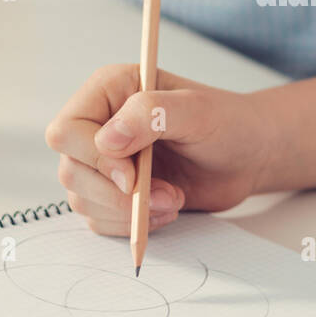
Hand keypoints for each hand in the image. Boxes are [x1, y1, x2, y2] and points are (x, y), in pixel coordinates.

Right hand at [44, 65, 275, 235]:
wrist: (247, 155)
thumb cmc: (227, 123)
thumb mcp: (196, 111)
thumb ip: (151, 114)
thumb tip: (107, 140)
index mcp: (109, 91)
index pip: (68, 130)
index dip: (94, 158)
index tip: (132, 177)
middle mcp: (98, 124)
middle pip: (71, 170)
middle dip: (116, 194)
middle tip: (167, 195)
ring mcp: (104, 161)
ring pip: (81, 200)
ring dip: (128, 212)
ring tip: (174, 200)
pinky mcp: (114, 191)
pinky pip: (100, 219)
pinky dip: (131, 225)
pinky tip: (166, 210)